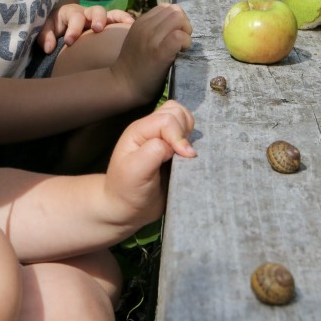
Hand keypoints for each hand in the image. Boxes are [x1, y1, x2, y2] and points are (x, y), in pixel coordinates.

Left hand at [37, 4, 134, 52]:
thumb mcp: (46, 29)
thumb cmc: (54, 27)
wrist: (61, 24)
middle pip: (96, 10)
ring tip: (127, 25)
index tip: (69, 42)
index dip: (73, 29)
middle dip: (97, 18)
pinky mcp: (108, 23)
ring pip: (111, 13)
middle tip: (97, 29)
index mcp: (71, 12)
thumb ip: (45, 36)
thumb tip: (50, 48)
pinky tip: (133, 26)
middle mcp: (87, 13)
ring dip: (118, 18)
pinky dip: (126, 20)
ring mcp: (99, 18)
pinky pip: (119, 19)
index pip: (74, 17)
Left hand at [105, 100, 195, 225]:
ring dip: (189, 133)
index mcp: (140, 130)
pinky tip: (188, 156)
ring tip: (185, 153)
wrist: (127, 209)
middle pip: (177, 111)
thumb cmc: (127, 190)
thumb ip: (154, 151)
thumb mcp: (136, 171)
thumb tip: (181, 147)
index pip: (168, 120)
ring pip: (184, 118)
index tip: (185, 158)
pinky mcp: (173, 147)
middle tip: (182, 153)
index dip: (179, 136)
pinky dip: (192, 140)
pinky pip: (188, 133)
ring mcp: (162, 137)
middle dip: (184, 129)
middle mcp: (151, 129)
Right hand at [110, 4, 192, 104]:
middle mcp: (145, 27)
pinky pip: (179, 36)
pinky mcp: (159, 52)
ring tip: (181, 47)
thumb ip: (153, 29)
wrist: (123, 85)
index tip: (175, 34)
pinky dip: (186, 43)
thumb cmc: (136, 66)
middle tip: (181, 42)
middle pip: (176, 11)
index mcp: (141, 22)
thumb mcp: (139, 40)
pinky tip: (181, 52)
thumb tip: (177, 23)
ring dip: (186, 33)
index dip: (176, 19)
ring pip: (179, 19)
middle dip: (184, 24)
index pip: (167, 7)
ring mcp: (152, 39)